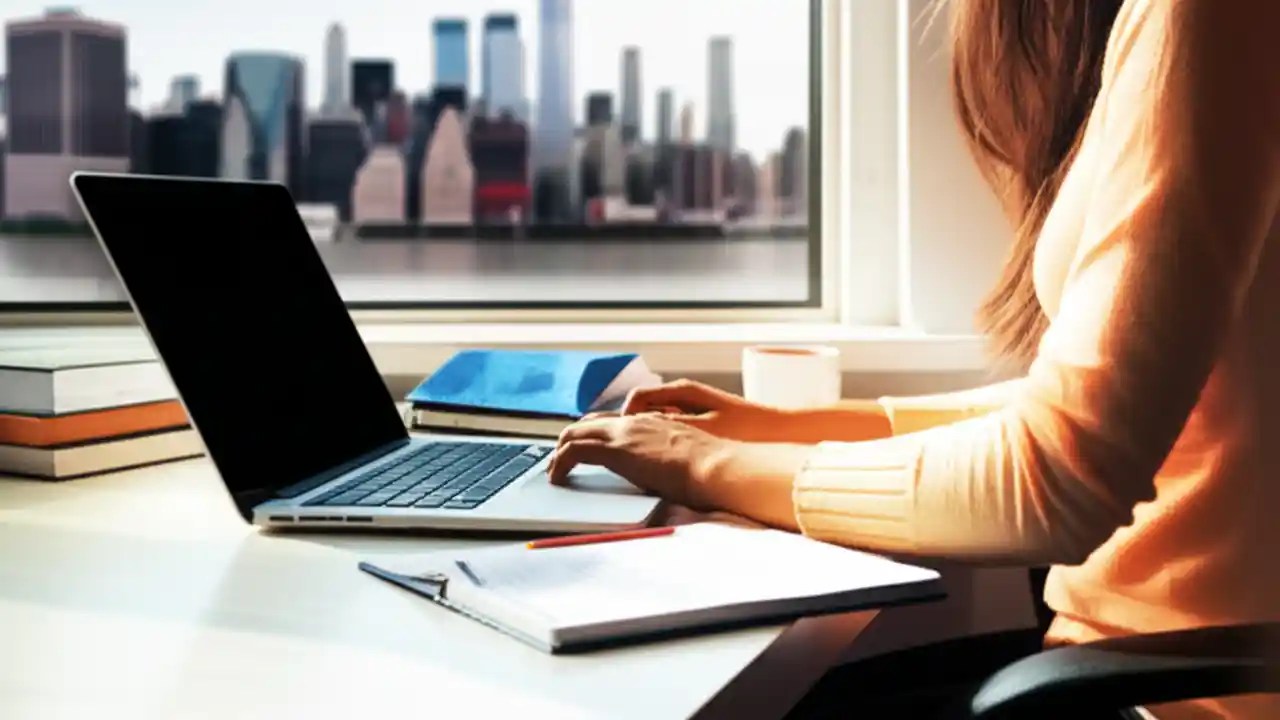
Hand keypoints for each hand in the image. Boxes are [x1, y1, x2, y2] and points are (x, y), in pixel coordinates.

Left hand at [550, 414, 810, 530]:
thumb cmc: (711, 470)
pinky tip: (557, 477)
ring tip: (554, 469)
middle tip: (561, 458)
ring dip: (561, 451)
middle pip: (590, 422)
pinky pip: (575, 450)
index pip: (614, 422)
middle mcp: (636, 421)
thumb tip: (663, 480)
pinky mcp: (616, 448)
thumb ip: (667, 462)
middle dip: (572, 439)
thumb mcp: (686, 460)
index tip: (586, 448)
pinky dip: (561, 462)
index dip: (595, 433)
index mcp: (654, 422)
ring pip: (577, 432)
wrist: (717, 466)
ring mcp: (625, 432)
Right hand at [622, 380, 789, 441]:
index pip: (637, 398)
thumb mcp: (703, 428)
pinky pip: (670, 425)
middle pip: (643, 406)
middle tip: (621, 448)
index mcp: (681, 391)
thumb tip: (639, 427)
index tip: (620, 438)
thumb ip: (670, 425)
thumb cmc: (746, 428)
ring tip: (640, 456)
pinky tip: (664, 458)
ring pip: (656, 416)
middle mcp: (684, 394)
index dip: (624, 418)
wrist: (780, 431)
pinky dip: (661, 437)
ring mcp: (692, 406)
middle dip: (629, 426)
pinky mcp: (701, 419)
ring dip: (645, 433)